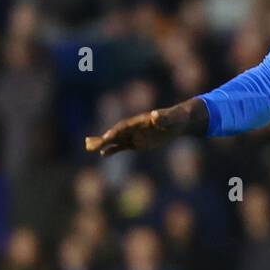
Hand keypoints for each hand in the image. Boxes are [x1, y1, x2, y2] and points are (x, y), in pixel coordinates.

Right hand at [84, 99, 207, 156]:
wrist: (180, 121)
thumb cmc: (177, 118)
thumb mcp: (173, 118)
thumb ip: (164, 117)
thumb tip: (155, 115)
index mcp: (141, 121)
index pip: (125, 127)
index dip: (115, 132)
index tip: (105, 138)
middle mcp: (134, 127)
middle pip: (116, 133)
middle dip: (104, 139)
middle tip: (89, 145)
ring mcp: (135, 135)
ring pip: (116, 140)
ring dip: (104, 144)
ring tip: (90, 148)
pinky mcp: (137, 142)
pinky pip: (122, 146)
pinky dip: (112, 150)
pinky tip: (103, 154)